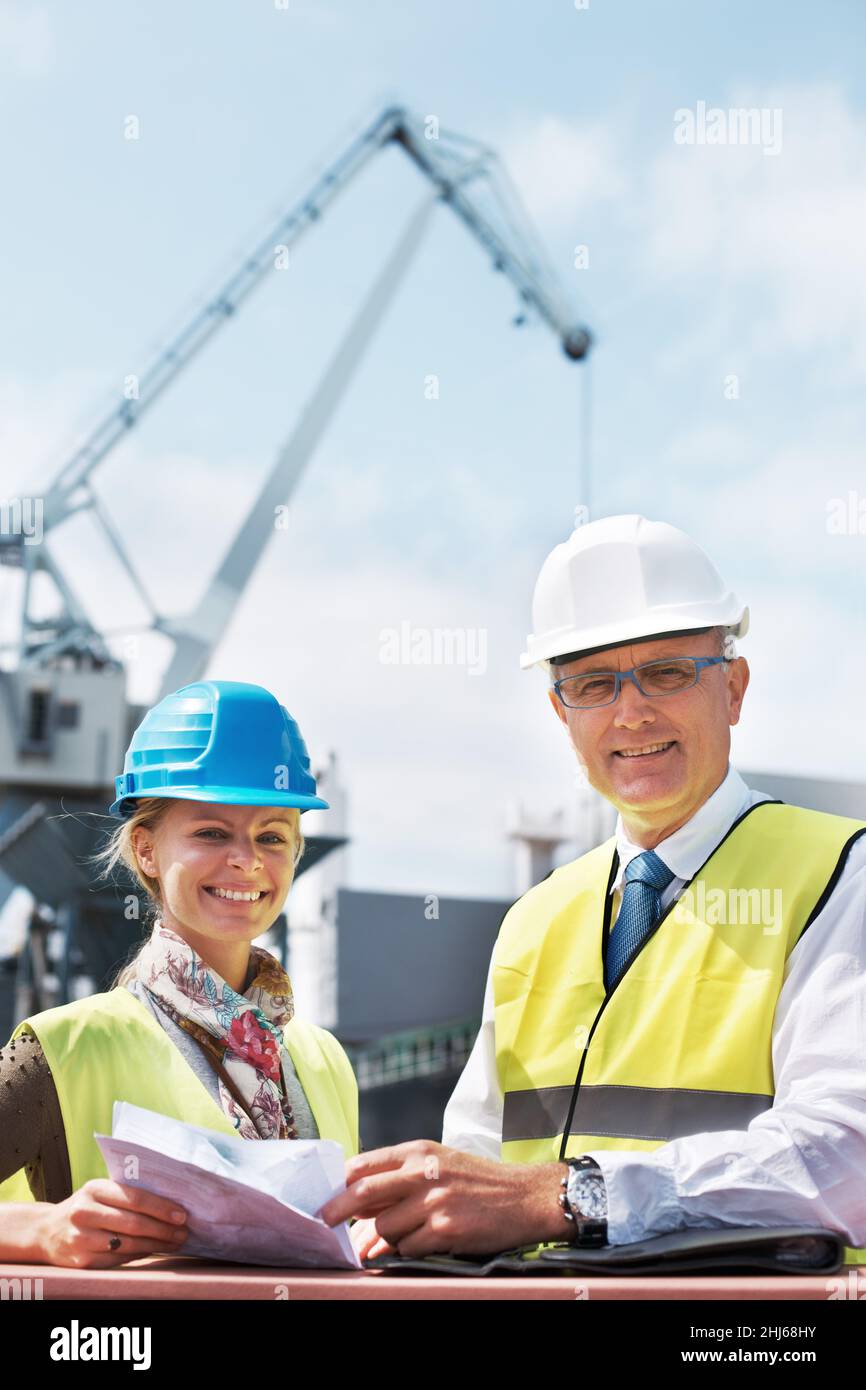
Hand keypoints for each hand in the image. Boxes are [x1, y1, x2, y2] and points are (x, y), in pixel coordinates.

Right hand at [34, 1180, 189, 1268]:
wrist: (45, 1231)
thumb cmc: (85, 1207)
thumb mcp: (99, 1191)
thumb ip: (126, 1194)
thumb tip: (169, 1204)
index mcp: (93, 1189)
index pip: (135, 1198)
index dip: (161, 1207)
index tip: (182, 1214)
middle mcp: (85, 1213)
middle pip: (134, 1224)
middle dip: (164, 1229)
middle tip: (184, 1232)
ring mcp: (81, 1239)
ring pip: (129, 1244)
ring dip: (156, 1245)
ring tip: (175, 1242)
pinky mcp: (82, 1261)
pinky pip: (119, 1259)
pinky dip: (140, 1254)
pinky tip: (153, 1250)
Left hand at [318, 1140, 567, 1256]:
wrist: (526, 1197)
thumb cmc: (478, 1181)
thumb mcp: (440, 1162)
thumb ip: (401, 1177)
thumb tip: (360, 1209)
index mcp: (418, 1151)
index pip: (363, 1164)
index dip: (338, 1184)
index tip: (322, 1198)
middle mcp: (424, 1172)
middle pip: (363, 1193)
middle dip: (336, 1212)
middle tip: (322, 1225)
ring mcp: (435, 1202)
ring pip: (384, 1228)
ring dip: (381, 1240)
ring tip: (393, 1240)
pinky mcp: (446, 1230)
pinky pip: (408, 1248)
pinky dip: (408, 1251)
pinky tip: (423, 1243)